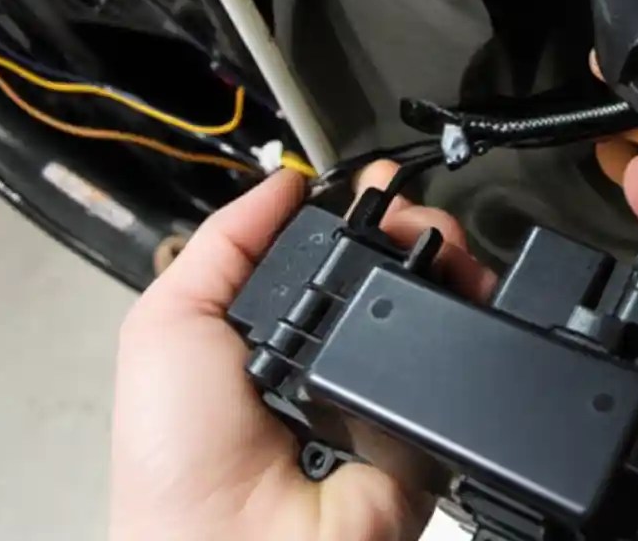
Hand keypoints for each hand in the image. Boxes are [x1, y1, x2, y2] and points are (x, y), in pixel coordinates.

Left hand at [110, 164, 493, 540]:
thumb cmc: (176, 457)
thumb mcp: (167, 326)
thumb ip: (224, 246)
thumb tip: (282, 182)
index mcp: (274, 331)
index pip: (328, 254)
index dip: (356, 213)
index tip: (378, 184)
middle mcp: (333, 356)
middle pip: (390, 271)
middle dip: (412, 227)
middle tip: (412, 216)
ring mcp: (384, 391)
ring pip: (436, 308)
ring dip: (449, 263)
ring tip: (444, 247)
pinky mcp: (428, 424)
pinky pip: (459, 365)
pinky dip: (470, 323)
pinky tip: (466, 293)